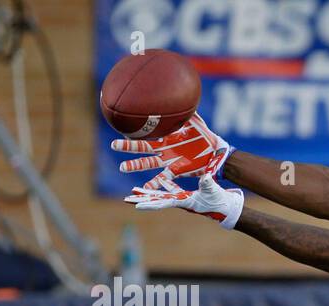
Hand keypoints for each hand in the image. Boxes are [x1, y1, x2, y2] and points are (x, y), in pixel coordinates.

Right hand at [112, 112, 233, 181]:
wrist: (215, 152)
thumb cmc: (204, 135)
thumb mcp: (195, 121)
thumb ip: (186, 111)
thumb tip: (181, 94)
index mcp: (166, 136)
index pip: (147, 132)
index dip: (136, 130)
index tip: (122, 127)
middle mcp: (164, 148)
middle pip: (142, 147)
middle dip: (128, 147)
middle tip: (113, 145)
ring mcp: (169, 160)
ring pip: (148, 163)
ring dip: (136, 165)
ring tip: (123, 167)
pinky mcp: (177, 170)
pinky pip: (164, 177)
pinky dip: (155, 182)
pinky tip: (146, 188)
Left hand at [124, 172, 244, 229]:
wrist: (226, 206)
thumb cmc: (220, 201)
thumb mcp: (213, 191)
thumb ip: (208, 184)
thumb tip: (205, 176)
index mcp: (183, 201)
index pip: (164, 202)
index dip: (151, 204)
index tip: (137, 206)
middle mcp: (179, 201)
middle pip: (156, 200)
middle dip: (142, 200)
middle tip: (126, 199)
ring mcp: (181, 198)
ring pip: (160, 195)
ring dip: (147, 193)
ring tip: (134, 192)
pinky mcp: (185, 194)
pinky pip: (170, 189)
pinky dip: (162, 185)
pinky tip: (155, 182)